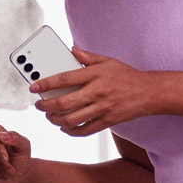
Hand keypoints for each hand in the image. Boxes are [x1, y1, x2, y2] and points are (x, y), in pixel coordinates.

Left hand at [32, 48, 158, 136]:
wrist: (149, 93)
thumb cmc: (127, 75)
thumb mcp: (108, 61)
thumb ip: (88, 57)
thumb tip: (71, 50)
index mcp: (95, 74)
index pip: (65, 78)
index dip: (46, 83)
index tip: (33, 86)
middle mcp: (98, 92)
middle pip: (65, 103)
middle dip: (47, 106)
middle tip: (40, 105)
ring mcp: (103, 108)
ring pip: (72, 119)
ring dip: (56, 120)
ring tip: (50, 117)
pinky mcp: (108, 121)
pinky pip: (85, 130)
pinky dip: (71, 131)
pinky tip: (65, 127)